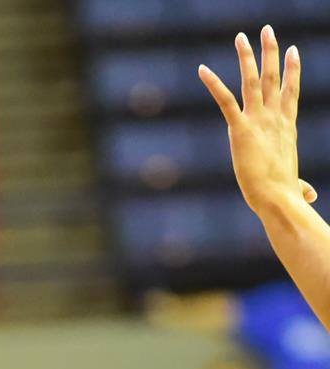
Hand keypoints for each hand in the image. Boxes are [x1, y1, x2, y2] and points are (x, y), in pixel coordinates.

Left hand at [200, 27, 318, 214]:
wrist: (276, 197)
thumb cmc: (284, 195)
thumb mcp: (294, 185)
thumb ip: (300, 187)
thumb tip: (308, 197)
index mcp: (286, 126)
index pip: (290, 91)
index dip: (292, 69)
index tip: (293, 49)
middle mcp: (274, 117)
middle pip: (273, 77)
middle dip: (270, 52)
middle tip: (267, 30)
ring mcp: (258, 120)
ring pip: (252, 81)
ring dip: (247, 57)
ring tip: (242, 36)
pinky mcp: (240, 129)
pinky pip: (225, 100)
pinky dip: (213, 84)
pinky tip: (202, 69)